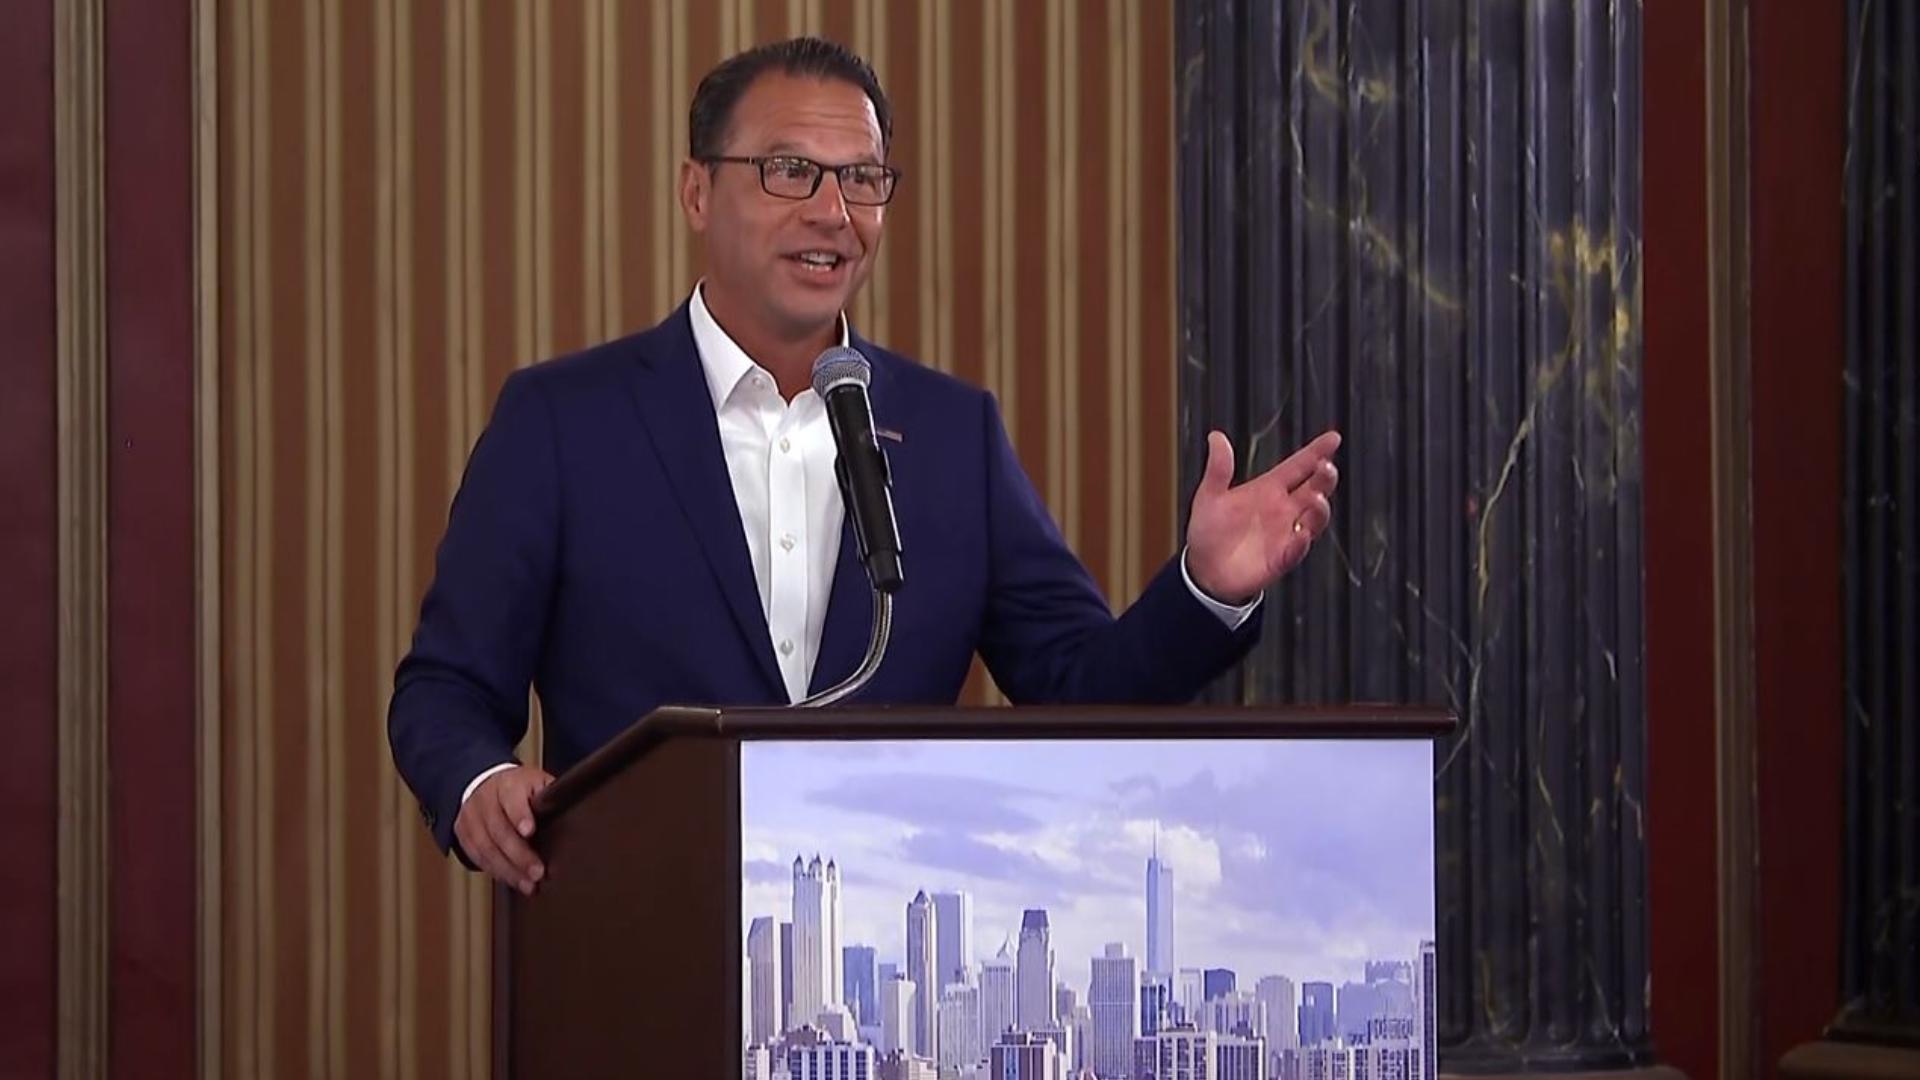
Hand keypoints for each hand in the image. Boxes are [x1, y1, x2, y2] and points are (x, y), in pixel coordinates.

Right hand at [453, 765, 554, 894]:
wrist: (484, 783)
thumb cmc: (520, 787)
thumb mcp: (538, 783)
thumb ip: (550, 797)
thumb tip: (573, 815)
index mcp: (509, 784)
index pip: (511, 799)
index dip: (520, 815)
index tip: (529, 830)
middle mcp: (486, 799)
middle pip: (499, 830)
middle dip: (519, 855)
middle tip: (537, 872)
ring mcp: (471, 817)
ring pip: (486, 847)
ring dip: (508, 870)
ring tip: (528, 884)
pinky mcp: (462, 833)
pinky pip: (477, 856)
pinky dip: (495, 871)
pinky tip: (512, 880)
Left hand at [1185, 429, 1341, 602]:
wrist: (1204, 570)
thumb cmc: (1209, 532)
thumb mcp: (1209, 496)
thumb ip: (1218, 468)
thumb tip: (1216, 437)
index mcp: (1268, 489)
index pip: (1298, 466)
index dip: (1316, 452)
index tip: (1333, 438)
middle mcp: (1283, 510)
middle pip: (1314, 489)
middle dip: (1324, 477)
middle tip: (1326, 467)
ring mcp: (1286, 533)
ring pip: (1314, 518)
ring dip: (1319, 508)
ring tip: (1315, 498)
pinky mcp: (1282, 558)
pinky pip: (1297, 550)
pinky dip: (1301, 542)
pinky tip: (1301, 534)